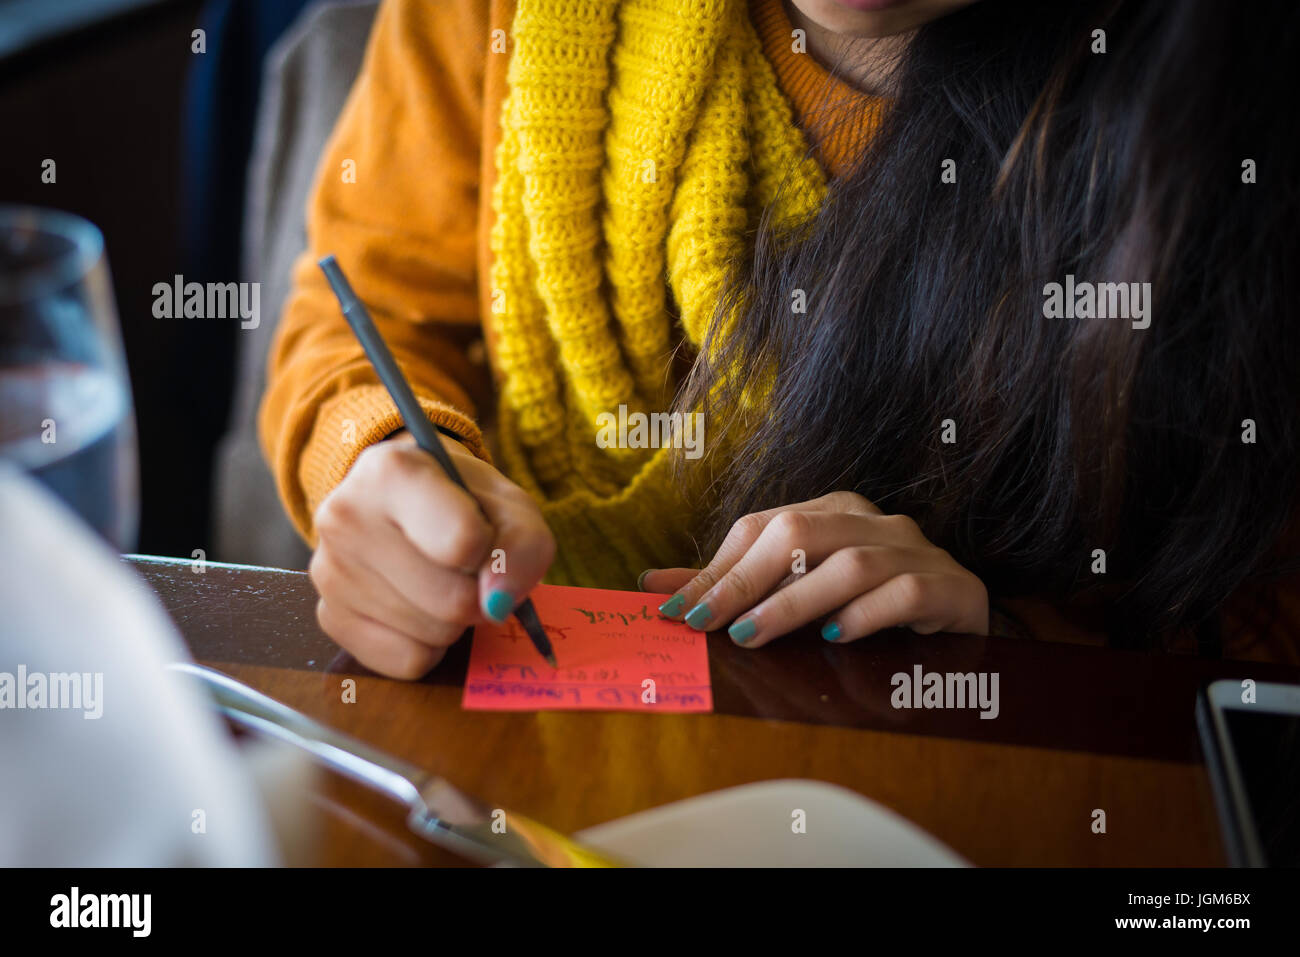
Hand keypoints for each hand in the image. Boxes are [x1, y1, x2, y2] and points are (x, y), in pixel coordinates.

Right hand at [309, 431, 554, 677]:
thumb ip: (523, 547)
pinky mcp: (330, 617)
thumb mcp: (510, 506)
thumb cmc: (465, 503)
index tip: (482, 537)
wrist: (407, 502)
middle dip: (478, 595)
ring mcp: (329, 570)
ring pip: (431, 635)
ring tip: (440, 580)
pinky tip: (417, 607)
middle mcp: (346, 516)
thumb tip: (497, 605)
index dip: (491, 551)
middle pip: (451, 601)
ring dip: (455, 621)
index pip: (464, 543)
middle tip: (469, 570)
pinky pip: (407, 661)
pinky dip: (428, 646)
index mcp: (391, 471)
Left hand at [640, 491, 986, 646]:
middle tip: (707, 626)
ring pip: (849, 563)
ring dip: (793, 602)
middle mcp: (875, 523)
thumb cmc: (870, 609)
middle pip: (799, 534)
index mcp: (835, 512)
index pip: (764, 528)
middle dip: (744, 581)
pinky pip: (905, 592)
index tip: (676, 612)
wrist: (962, 629)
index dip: (716, 569)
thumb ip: (731, 588)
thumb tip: (653, 588)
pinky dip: (865, 613)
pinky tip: (833, 637)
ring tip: (751, 635)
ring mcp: (919, 552)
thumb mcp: (799, 593)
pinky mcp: (953, 589)